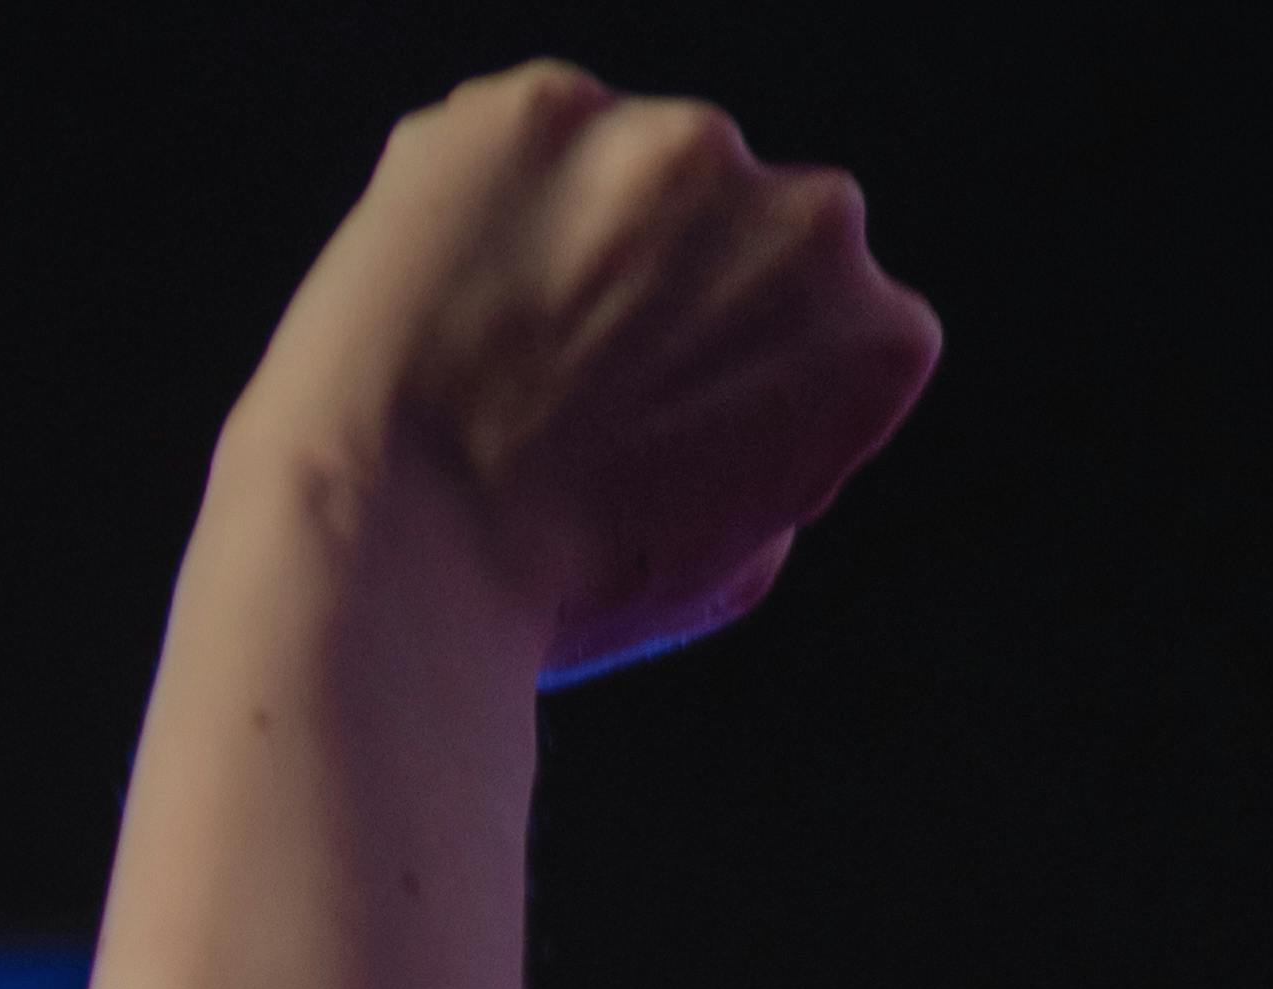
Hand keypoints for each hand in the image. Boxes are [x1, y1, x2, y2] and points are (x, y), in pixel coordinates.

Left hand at [249, 61, 939, 679]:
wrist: (395, 554)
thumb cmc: (551, 595)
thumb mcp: (720, 570)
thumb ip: (771, 451)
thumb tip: (737, 393)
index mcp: (878, 339)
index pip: (832, 320)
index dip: (732, 377)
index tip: (655, 435)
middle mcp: (812, 217)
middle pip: (736, 226)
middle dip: (663, 284)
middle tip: (562, 393)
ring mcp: (676, 145)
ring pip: (625, 172)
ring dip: (570, 237)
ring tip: (488, 357)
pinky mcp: (543, 110)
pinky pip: (511, 148)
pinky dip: (471, 210)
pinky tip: (435, 308)